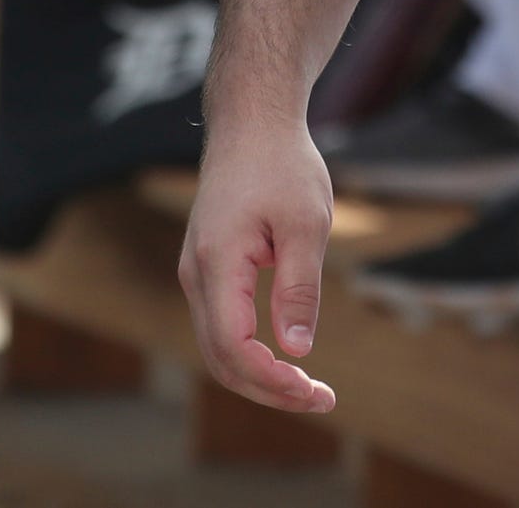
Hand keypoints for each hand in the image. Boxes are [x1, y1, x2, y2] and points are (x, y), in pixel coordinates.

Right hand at [179, 113, 338, 414]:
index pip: (233, 346)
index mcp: (217, 264)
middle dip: (268, 388)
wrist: (251, 122)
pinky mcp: (208, 268)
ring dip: (259, 374)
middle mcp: (196, 276)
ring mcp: (197, 273)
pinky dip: (250, 351)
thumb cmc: (282, 164)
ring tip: (308, 387)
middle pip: (221, 357)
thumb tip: (298, 350)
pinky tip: (286, 356)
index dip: (271, 379)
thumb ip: (299, 287)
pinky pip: (222, 325)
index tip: (314, 389)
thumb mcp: (307, 221)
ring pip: (218, 346)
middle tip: (322, 397)